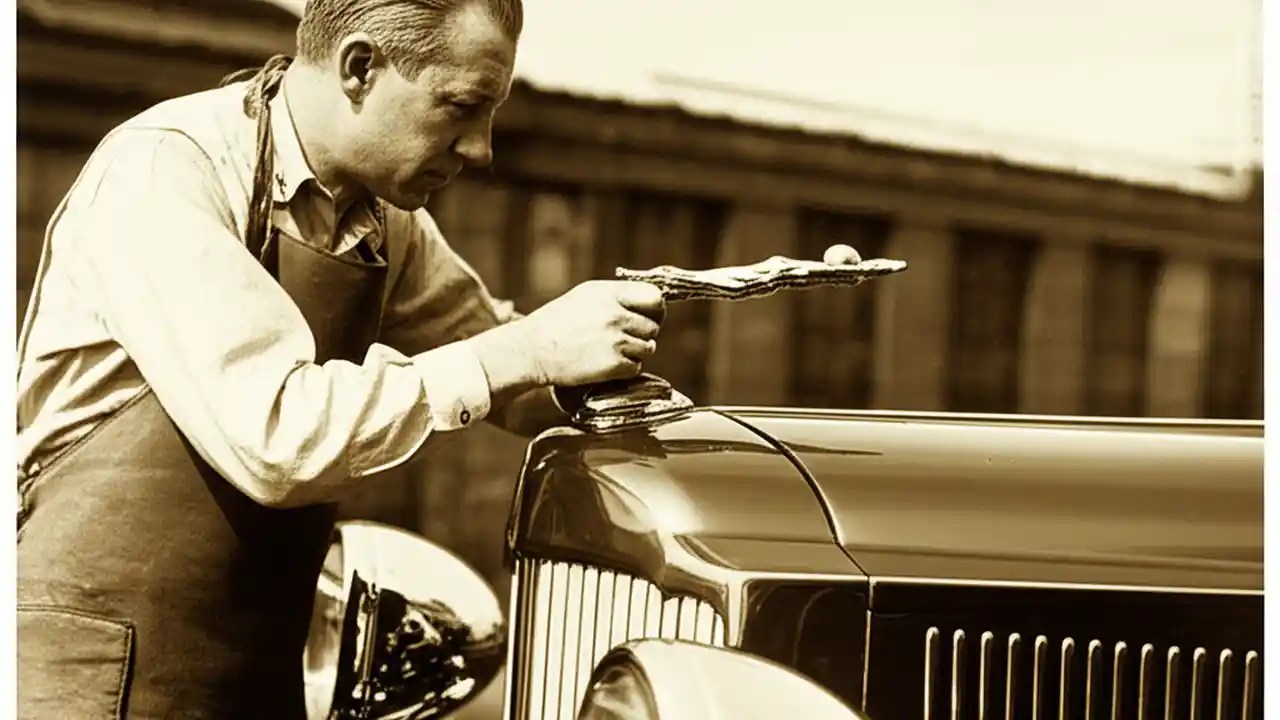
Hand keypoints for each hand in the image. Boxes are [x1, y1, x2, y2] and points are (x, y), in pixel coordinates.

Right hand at [525, 280, 664, 385]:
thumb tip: (651, 302)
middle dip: (642, 334)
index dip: (656, 310)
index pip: (655, 297)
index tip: (649, 317)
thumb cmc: (557, 322)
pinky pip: (636, 367)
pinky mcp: (613, 365)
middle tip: (621, 338)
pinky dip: (625, 369)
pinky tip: (605, 364)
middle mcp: (616, 315)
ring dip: (634, 352)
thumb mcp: (586, 296)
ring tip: (609, 351)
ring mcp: (616, 341)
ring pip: (648, 348)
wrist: (531, 351)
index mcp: (610, 294)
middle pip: (653, 327)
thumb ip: (617, 296)